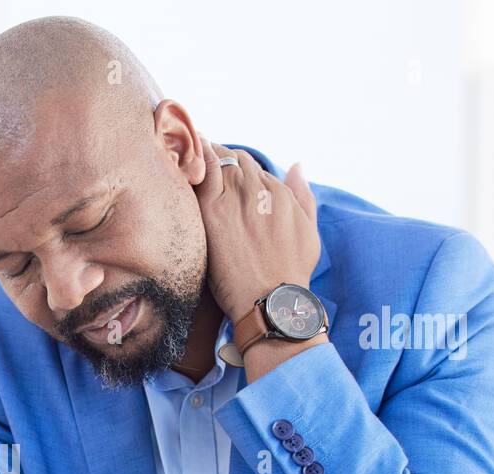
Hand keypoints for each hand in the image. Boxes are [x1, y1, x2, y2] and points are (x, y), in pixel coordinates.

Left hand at [195, 139, 320, 323]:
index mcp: (281, 193)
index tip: (219, 170)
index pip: (252, 166)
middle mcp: (260, 190)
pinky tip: (184, 161)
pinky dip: (195, 163)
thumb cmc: (291, 274)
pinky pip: (203, 174)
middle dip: (218, 155)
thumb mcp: (309, 231)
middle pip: (235, 159)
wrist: (272, 300)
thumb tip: (296, 165)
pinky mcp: (214, 212)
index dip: (235, 166)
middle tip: (197, 155)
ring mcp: (237, 199)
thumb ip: (303, 195)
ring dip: (204, 153)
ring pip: (219, 160)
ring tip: (189, 153)